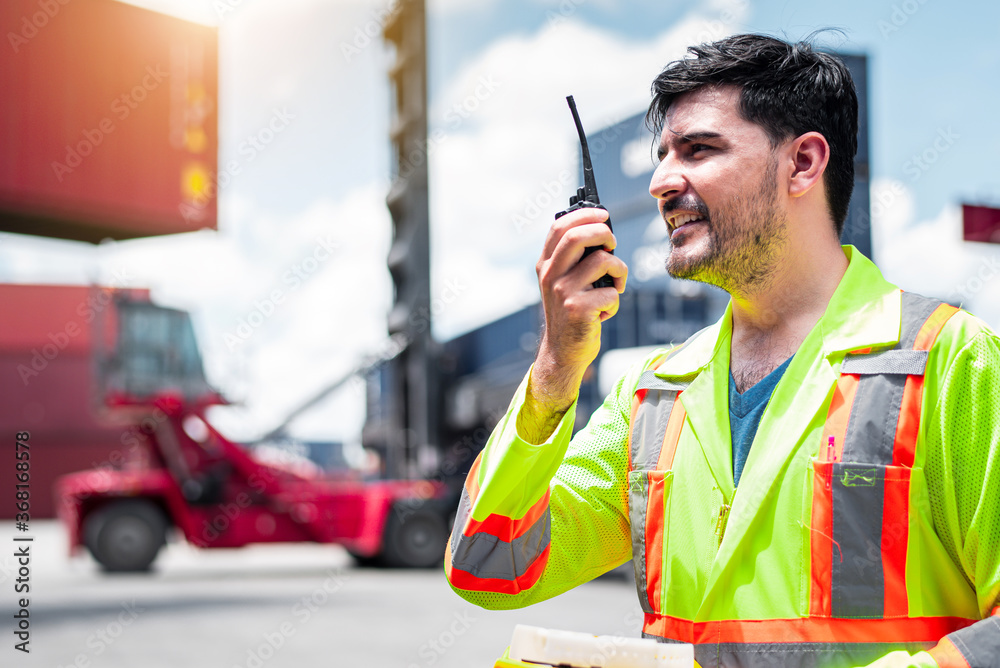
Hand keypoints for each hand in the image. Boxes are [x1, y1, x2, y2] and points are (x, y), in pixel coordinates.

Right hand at [517, 207, 626, 443]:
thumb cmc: (573, 312)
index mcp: (546, 265)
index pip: (560, 227)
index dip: (585, 215)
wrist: (563, 351)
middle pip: (579, 236)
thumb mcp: (564, 282)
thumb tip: (602, 229)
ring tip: (615, 284)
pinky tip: (604, 312)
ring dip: (620, 271)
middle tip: (612, 246)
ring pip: (603, 261)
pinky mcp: (578, 310)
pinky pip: (611, 292)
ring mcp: (563, 292)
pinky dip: (615, 301)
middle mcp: (550, 276)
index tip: (604, 215)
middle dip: (605, 234)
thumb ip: (575, 258)